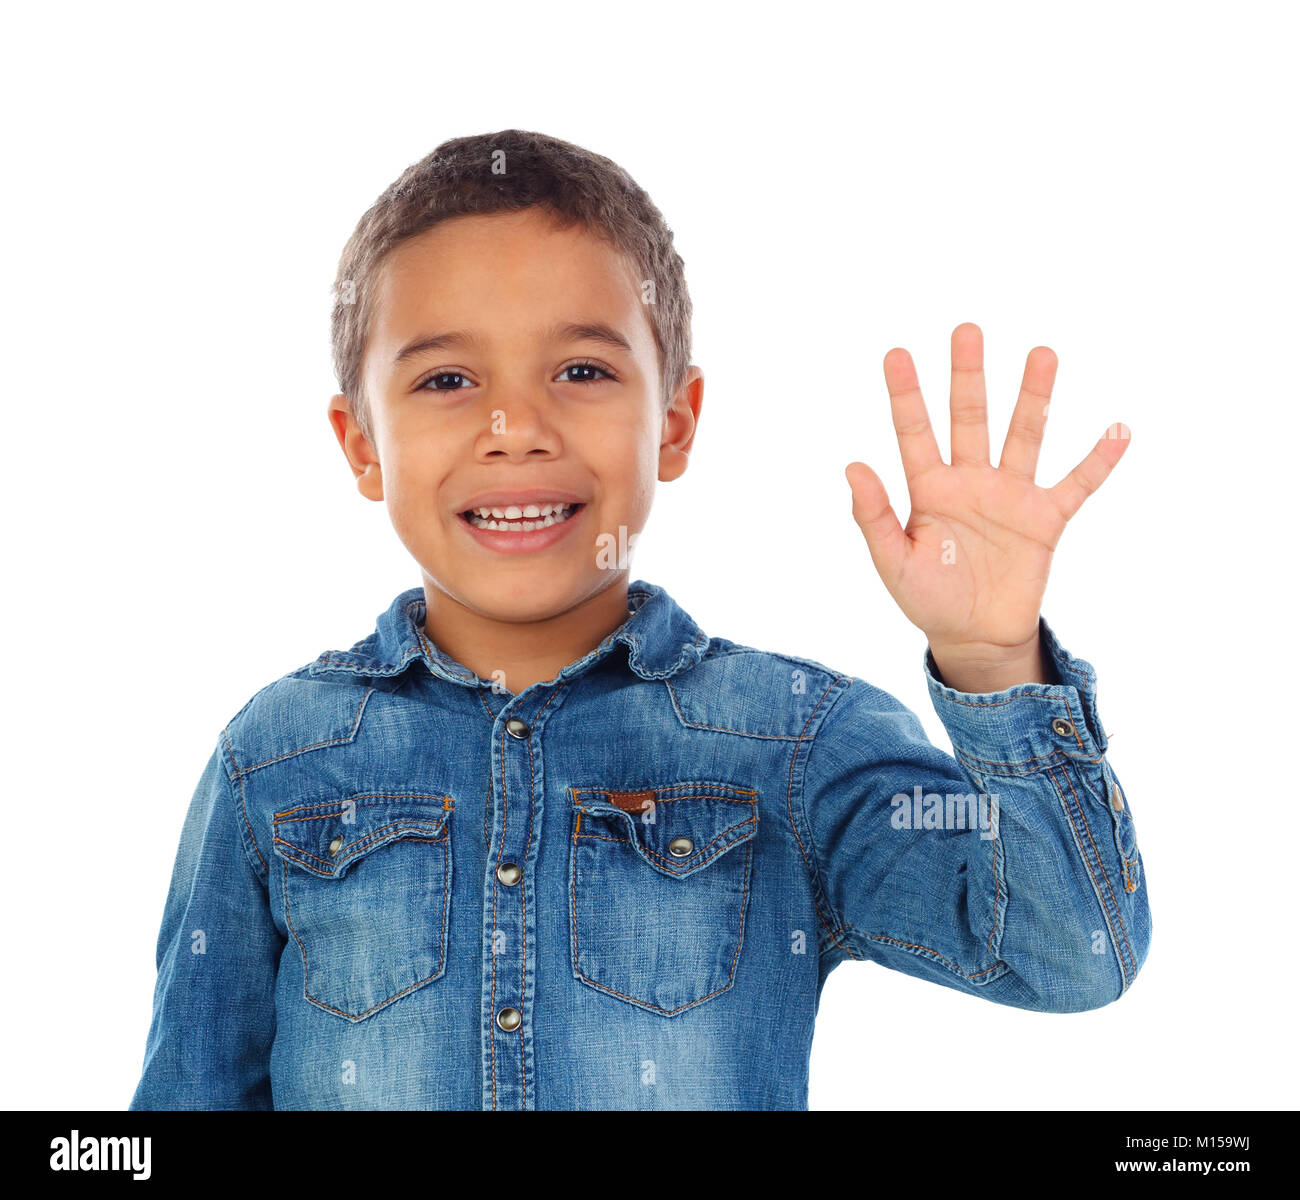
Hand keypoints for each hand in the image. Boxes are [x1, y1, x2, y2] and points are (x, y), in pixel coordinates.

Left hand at [845, 323, 1128, 677]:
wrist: (974, 636)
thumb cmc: (927, 598)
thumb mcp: (892, 562)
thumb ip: (874, 516)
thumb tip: (852, 465)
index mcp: (928, 488)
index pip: (914, 431)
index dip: (906, 394)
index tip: (896, 353)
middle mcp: (970, 481)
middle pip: (969, 418)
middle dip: (967, 376)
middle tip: (967, 330)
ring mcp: (1010, 496)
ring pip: (1023, 436)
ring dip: (1033, 398)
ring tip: (1041, 354)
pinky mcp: (1045, 520)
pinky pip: (1076, 484)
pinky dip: (1098, 461)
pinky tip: (1119, 430)